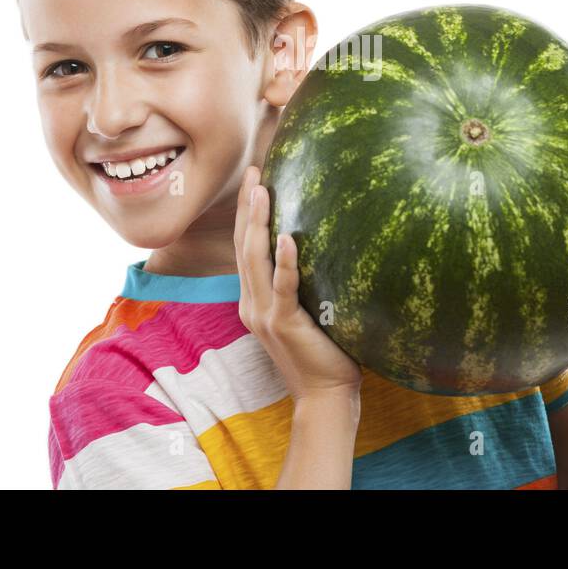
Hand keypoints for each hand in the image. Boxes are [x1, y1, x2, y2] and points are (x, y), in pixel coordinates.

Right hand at [235, 165, 362, 401]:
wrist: (324, 396)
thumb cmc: (324, 352)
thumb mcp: (307, 313)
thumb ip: (302, 284)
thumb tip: (321, 245)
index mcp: (253, 300)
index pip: (245, 248)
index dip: (247, 214)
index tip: (253, 181)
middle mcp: (251, 304)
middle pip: (243, 246)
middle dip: (246, 207)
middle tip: (253, 172)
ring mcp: (263, 315)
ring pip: (254, 260)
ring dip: (257, 223)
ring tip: (261, 191)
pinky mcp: (282, 325)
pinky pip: (282, 287)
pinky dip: (283, 261)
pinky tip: (286, 237)